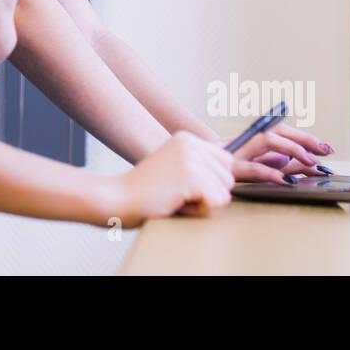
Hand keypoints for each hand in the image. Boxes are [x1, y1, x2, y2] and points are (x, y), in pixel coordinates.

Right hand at [112, 132, 233, 225]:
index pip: (226, 162)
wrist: (118, 198)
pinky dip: (198, 211)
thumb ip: (198, 165)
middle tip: (177, 193)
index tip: (186, 185)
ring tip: (175, 198)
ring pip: (225, 193)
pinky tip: (176, 203)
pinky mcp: (191, 177)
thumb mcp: (173, 166)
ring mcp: (191, 159)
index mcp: (187, 138)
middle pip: (228, 178)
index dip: (211, 182)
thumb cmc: (144, 191)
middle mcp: (191, 143)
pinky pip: (216, 202)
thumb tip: (232, 173)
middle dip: (208, 194)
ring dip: (203, 204)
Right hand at [221, 122, 334, 183]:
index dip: (304, 137)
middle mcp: (246, 140)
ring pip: (267, 141)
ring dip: (292, 149)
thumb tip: (296, 162)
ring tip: (310, 161)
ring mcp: (239, 151)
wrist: (194, 166)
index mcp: (252, 138)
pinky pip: (254, 168)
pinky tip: (287, 180)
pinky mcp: (231, 168)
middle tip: (324, 151)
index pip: (281, 131)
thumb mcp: (252, 161)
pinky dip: (272, 173)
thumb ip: (272, 160)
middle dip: (303, 140)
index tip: (325, 147)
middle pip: (277, 131)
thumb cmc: (223, 164)